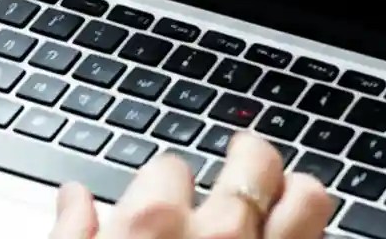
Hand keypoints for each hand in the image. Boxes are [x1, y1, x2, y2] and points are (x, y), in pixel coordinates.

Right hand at [49, 133, 332, 238]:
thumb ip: (71, 235)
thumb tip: (72, 201)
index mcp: (153, 226)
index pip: (169, 167)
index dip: (165, 182)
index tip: (164, 196)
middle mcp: (220, 235)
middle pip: (253, 161)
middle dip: (248, 155)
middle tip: (243, 158)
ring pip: (310, 199)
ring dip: (297, 191)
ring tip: (287, 192)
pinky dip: (314, 232)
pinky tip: (300, 233)